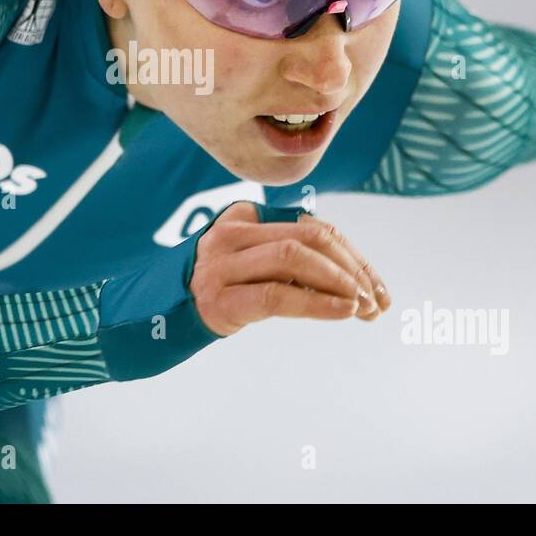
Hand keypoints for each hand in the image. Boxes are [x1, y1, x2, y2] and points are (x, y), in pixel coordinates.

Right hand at [189, 202, 390, 336]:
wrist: (157, 318)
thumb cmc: (217, 291)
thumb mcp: (250, 263)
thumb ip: (290, 258)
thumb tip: (357, 280)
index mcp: (244, 217)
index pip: (314, 228)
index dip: (354, 256)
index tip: (378, 287)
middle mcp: (231, 234)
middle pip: (309, 238)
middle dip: (353, 269)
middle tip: (377, 301)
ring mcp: (222, 265)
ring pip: (295, 258)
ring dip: (339, 282)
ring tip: (364, 308)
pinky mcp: (219, 299)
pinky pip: (276, 294)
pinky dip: (317, 303)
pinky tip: (343, 313)